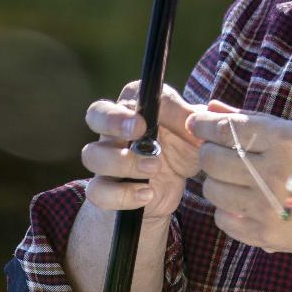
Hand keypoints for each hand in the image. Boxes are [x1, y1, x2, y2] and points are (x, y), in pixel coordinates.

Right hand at [79, 80, 203, 222]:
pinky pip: (97, 191)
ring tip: (155, 168)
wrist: (172, 190)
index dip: (129, 108)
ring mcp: (105, 160)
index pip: (124, 97)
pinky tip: (146, 194)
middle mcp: (114, 131)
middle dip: (112, 121)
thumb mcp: (194, 136)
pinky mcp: (104, 190)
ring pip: (92, 155)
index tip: (144, 123)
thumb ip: (195, 123)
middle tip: (139, 133)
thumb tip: (200, 116)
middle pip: (95, 114)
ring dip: (123, 161)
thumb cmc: (181, 151)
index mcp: (136, 109)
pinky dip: (122, 195)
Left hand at [188, 101, 291, 263]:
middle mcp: (273, 174)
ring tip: (235, 177)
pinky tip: (245, 200)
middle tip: (219, 151)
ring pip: (212, 189)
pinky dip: (227, 208)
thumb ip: (256, 120)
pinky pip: (223, 218)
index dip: (204, 124)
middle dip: (209, 151)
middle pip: (212, 159)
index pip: (227, 129)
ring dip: (217, 180)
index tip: (197, 123)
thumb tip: (213, 107)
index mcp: (287, 141)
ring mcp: (267, 208)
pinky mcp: (265, 235)